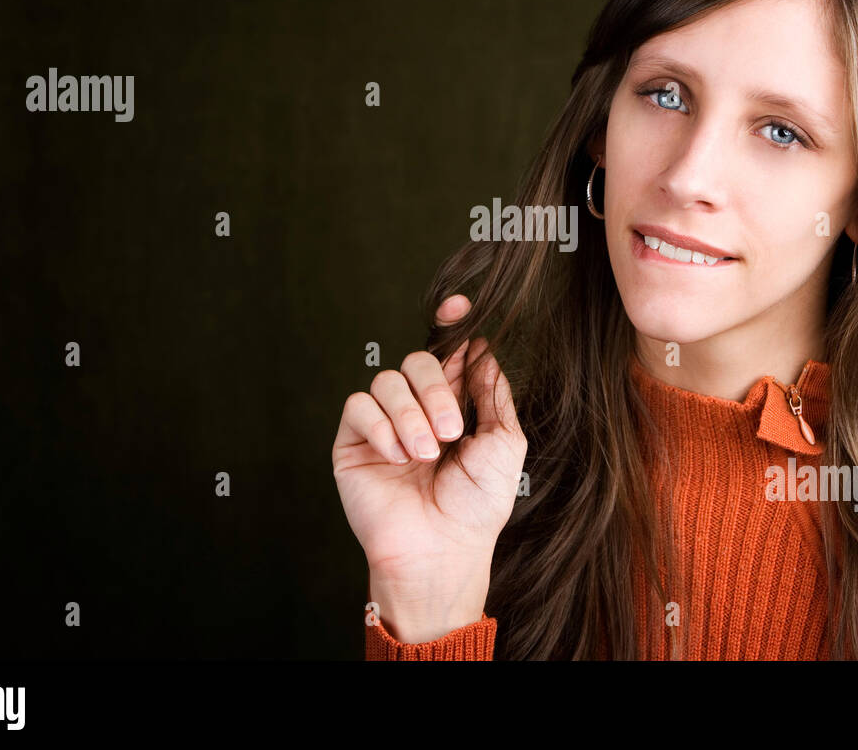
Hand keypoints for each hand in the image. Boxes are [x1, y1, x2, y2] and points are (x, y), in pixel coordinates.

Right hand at [332, 295, 526, 640]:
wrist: (441, 550)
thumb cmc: (476, 507)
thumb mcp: (503, 444)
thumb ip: (493, 394)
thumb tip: (484, 350)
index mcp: (455, 405)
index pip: (449, 352)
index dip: (451, 324)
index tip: (458, 306)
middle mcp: (417, 409)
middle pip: (418, 360)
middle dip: (437, 389)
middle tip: (451, 432)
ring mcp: (384, 424)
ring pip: (387, 379)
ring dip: (411, 417)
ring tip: (425, 455)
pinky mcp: (354, 441)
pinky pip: (359, 405)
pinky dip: (382, 427)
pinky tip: (397, 459)